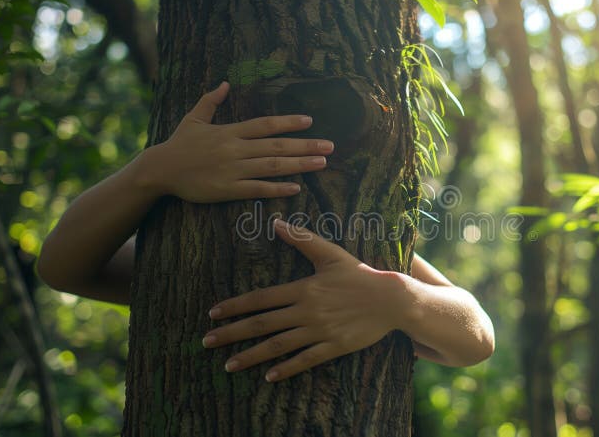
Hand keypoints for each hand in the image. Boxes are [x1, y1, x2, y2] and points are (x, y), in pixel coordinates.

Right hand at [139, 81, 333, 202]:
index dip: (289, 122)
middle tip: (330, 145)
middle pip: (276, 146)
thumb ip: (210, 101)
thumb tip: (223, 83)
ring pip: (272, 166)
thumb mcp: (193, 118)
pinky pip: (257, 189)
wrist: (160, 170)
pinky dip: (277, 188)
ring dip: (299, 164)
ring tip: (321, 163)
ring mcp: (233, 170)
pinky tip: (296, 187)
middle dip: (305, 145)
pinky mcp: (228, 189)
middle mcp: (235, 149)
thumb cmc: (178, 144)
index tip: (310, 121)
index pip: (265, 125)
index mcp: (230, 132)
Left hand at [202, 218, 409, 381]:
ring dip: (251, 356)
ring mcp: (319, 330)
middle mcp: (307, 311)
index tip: (213, 314)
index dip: (235, 306)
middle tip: (207, 342)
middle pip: (262, 324)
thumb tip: (276, 222)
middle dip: (232, 333)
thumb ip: (302, 239)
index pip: (261, 298)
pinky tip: (269, 376)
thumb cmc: (360, 274)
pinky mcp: (334, 346)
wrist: (391, 298)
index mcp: (303, 288)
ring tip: (228, 365)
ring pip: (278, 345)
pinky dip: (286, 368)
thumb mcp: (331, 254)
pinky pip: (305, 359)